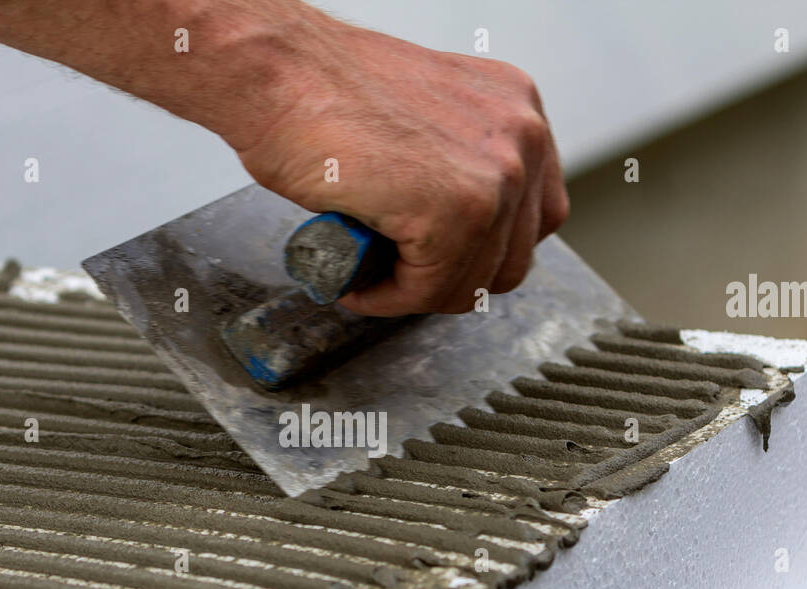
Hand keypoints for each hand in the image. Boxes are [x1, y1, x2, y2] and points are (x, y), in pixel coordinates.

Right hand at [232, 22, 568, 316]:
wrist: (275, 72)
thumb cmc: (322, 94)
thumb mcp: (422, 125)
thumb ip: (454, 169)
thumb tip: (453, 238)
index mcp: (516, 109)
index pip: (531, 219)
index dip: (478, 253)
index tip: (433, 260)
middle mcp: (522, 135)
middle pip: (510, 260)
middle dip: (448, 280)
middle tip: (396, 274)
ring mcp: (497, 173)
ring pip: (472, 284)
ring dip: (415, 293)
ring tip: (369, 274)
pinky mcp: (456, 210)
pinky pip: (430, 289)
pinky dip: (389, 298)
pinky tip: (359, 280)